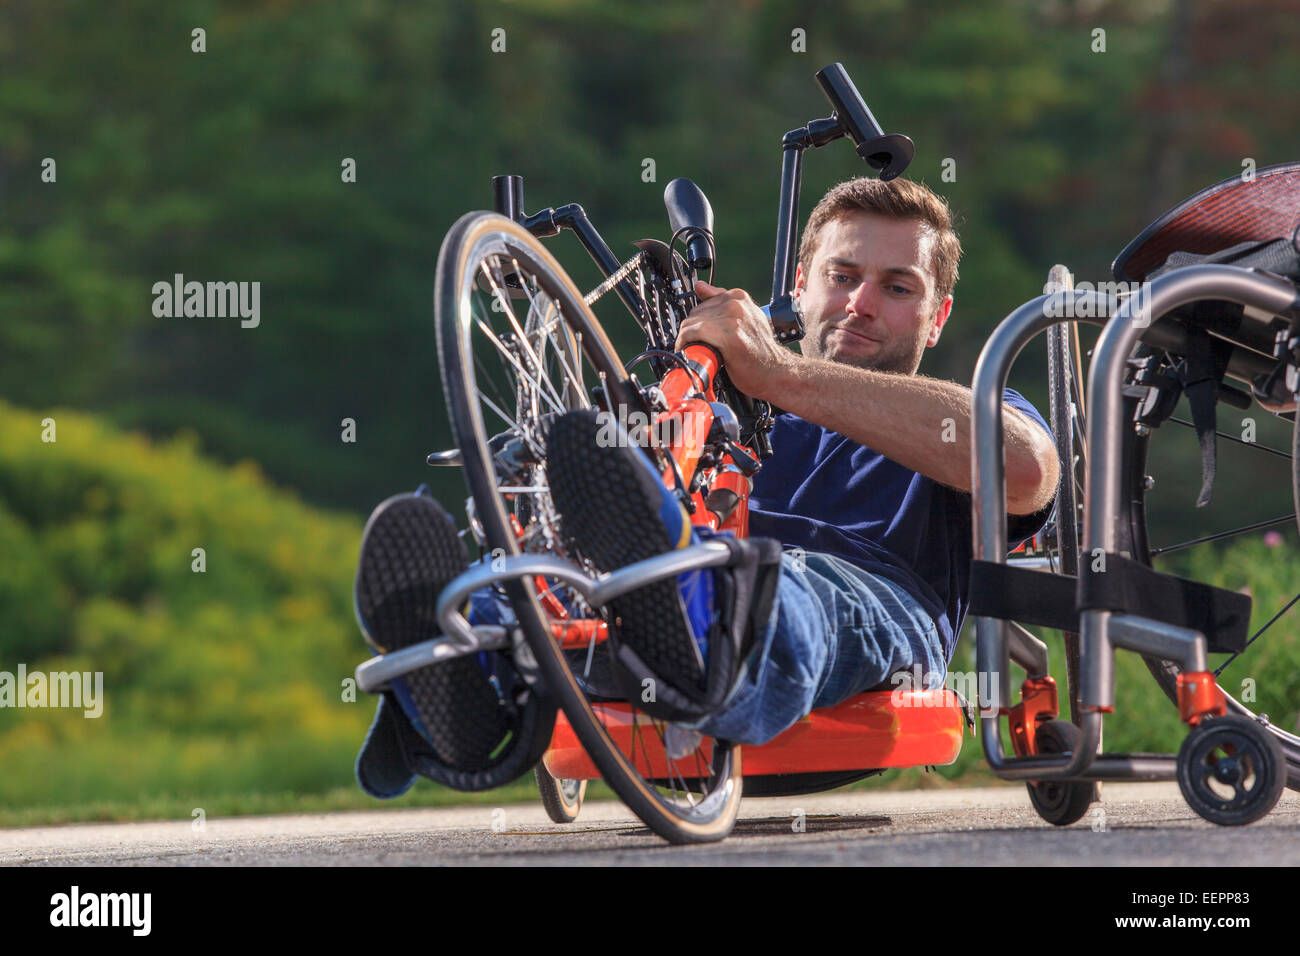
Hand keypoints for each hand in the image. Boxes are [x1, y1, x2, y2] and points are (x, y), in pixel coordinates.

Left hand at [674, 280, 797, 400]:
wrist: (776, 372)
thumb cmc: (760, 351)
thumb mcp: (744, 319)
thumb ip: (722, 302)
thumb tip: (700, 286)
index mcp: (739, 297)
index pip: (703, 302)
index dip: (696, 321)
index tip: (695, 334)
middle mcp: (736, 304)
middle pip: (695, 312)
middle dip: (690, 330)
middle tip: (693, 346)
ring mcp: (733, 317)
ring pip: (692, 322)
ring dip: (686, 338)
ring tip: (692, 350)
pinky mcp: (729, 334)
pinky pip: (696, 332)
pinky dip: (687, 342)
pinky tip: (690, 351)